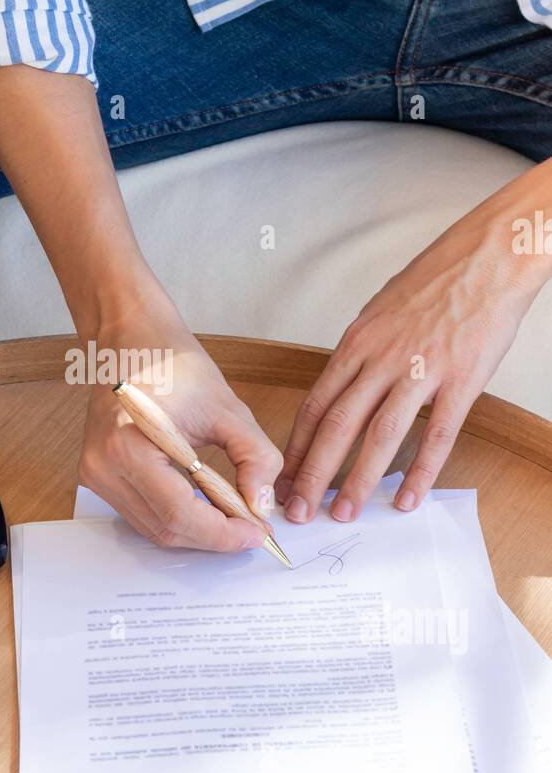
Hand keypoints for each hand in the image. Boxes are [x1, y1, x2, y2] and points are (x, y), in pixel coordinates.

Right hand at [79, 316, 282, 550]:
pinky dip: (177, 518)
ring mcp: (96, 473)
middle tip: (252, 529)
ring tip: (233, 517)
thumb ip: (254, 458)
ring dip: (196, 531)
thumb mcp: (228, 408)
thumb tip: (261, 506)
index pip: (179, 514)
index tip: (257, 533)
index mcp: (129, 446)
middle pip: (165, 529)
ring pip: (153, 529)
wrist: (131, 337)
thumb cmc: (173, 363)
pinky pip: (142, 513)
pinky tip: (205, 507)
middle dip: (213, 537)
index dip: (222, 533)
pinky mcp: (98, 475)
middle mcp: (104, 466)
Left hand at [275, 174, 551, 522]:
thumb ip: (360, 353)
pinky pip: (436, 436)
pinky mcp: (461, 381)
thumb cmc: (435, 281)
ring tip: (342, 514)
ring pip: (379, 437)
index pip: (315, 404)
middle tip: (297, 510)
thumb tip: (342, 388)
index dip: (296, 446)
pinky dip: (420, 472)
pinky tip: (406, 500)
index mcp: (357, 343)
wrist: (488, 258)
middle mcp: (381, 359)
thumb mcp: (380, 312)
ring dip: (357, 480)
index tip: (283, 476)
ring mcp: (421, 371)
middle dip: (312, 473)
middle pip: (336, 426)